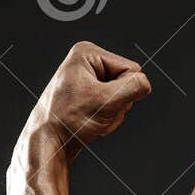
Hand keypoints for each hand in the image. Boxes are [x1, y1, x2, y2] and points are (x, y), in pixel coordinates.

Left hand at [28, 41, 151, 155]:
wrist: (49, 142)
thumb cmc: (68, 120)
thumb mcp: (107, 101)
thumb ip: (134, 87)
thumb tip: (145, 84)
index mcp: (87, 52)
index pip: (132, 69)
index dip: (124, 91)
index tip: (101, 102)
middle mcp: (86, 61)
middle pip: (127, 82)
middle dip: (117, 103)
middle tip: (96, 112)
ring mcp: (87, 78)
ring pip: (122, 96)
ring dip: (113, 113)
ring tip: (92, 118)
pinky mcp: (89, 93)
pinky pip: (113, 104)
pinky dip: (107, 116)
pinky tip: (91, 121)